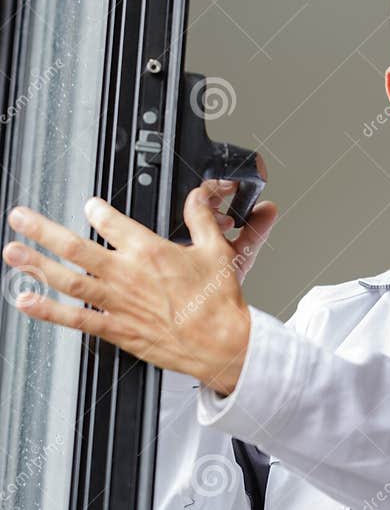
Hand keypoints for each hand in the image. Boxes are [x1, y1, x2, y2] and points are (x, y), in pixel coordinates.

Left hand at [2, 186, 276, 394]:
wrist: (220, 342)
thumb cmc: (218, 302)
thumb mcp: (216, 250)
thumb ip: (200, 219)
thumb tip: (198, 197)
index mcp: (149, 250)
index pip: (112, 221)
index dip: (96, 209)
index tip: (89, 206)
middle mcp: (126, 274)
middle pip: (74, 247)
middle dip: (42, 230)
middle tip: (19, 217)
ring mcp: (117, 302)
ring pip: (66, 279)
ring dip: (36, 264)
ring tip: (13, 252)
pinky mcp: (116, 329)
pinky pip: (74, 318)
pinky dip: (47, 310)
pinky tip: (26, 301)